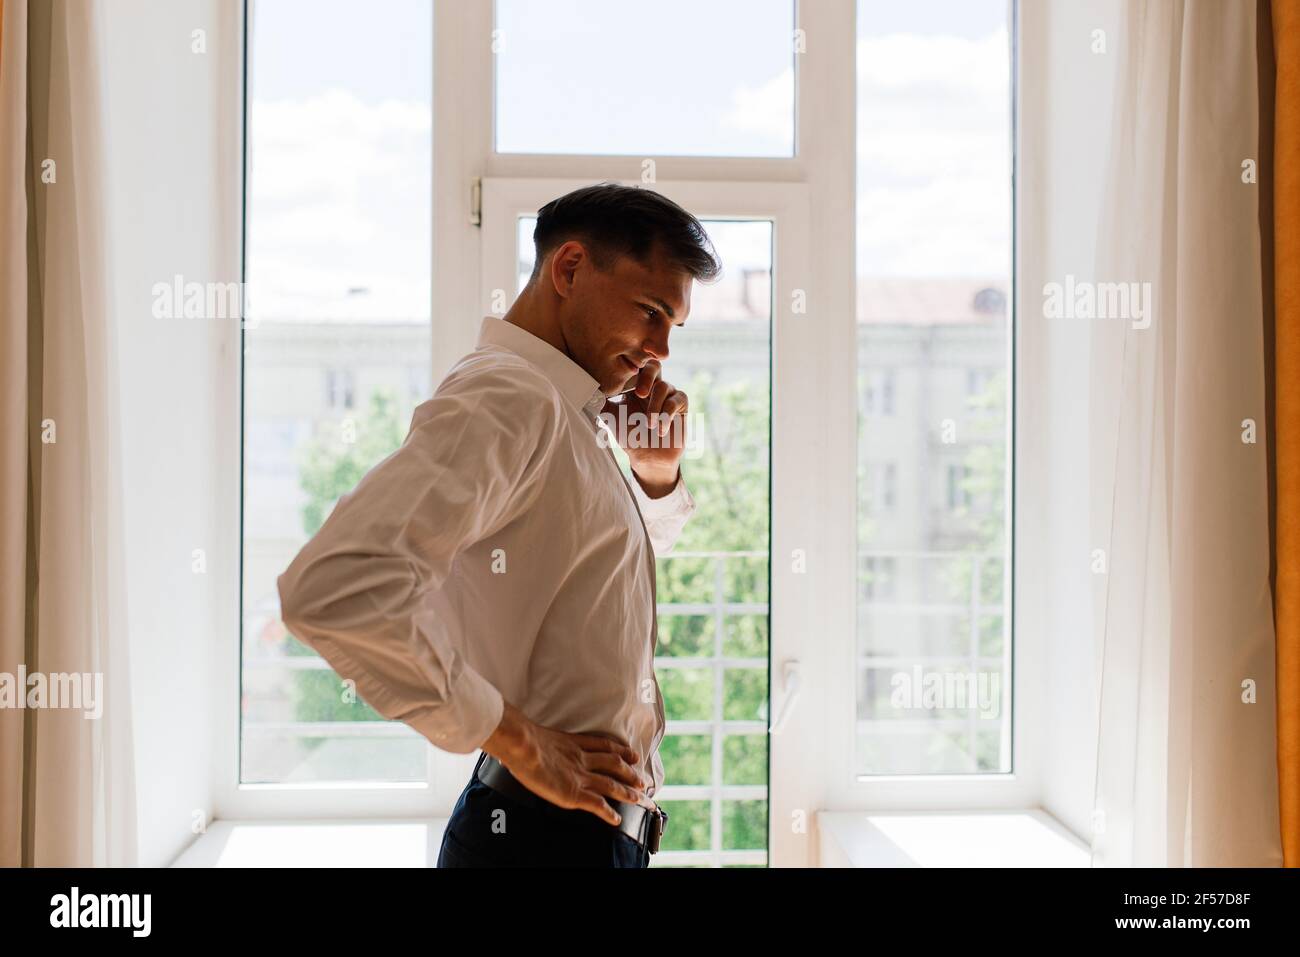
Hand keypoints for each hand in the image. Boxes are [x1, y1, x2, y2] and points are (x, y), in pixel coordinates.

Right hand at [482, 703, 653, 825]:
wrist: (522, 744)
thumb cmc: (522, 738)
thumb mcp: (537, 732)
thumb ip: (541, 737)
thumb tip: (530, 737)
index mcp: (573, 744)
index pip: (604, 747)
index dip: (620, 751)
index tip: (632, 755)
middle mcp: (582, 759)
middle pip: (614, 765)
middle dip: (630, 773)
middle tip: (643, 780)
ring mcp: (579, 776)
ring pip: (611, 784)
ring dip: (627, 792)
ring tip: (639, 799)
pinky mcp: (574, 793)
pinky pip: (597, 804)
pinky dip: (608, 813)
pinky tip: (616, 819)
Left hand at [601, 359, 686, 494]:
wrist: (649, 457)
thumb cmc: (630, 436)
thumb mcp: (612, 418)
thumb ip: (601, 402)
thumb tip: (585, 389)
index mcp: (636, 386)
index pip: (636, 367)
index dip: (631, 368)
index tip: (623, 383)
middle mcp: (653, 386)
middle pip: (654, 366)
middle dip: (647, 377)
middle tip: (639, 393)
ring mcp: (668, 394)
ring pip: (664, 386)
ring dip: (655, 406)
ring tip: (649, 424)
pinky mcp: (681, 404)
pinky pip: (677, 399)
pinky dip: (667, 414)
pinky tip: (660, 429)